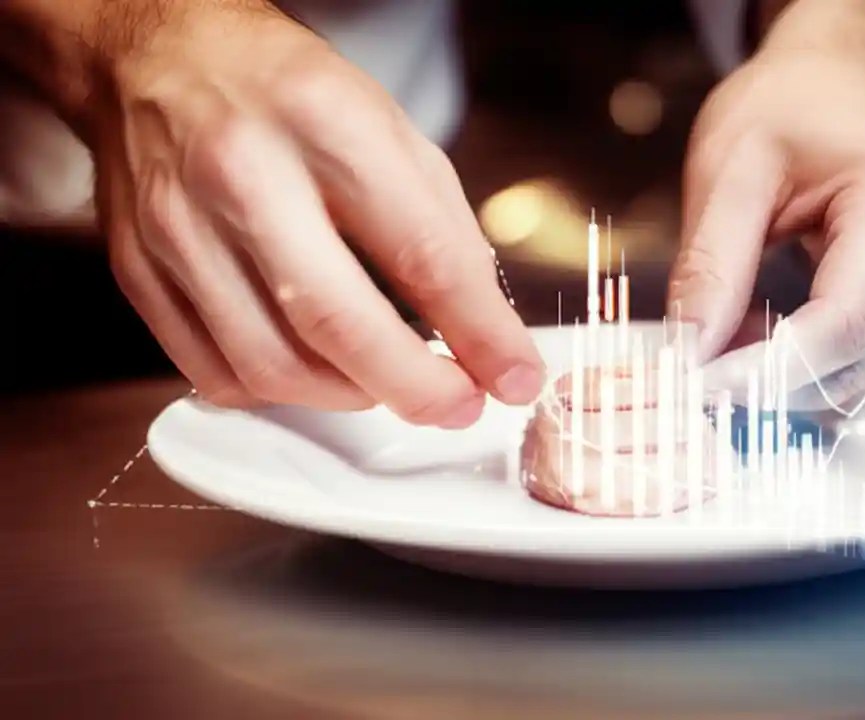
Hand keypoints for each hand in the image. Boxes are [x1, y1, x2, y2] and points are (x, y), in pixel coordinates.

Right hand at [86, 4, 543, 425]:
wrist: (156, 61)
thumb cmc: (285, 94)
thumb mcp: (389, 129)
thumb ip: (442, 227)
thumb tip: (483, 330)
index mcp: (323, 120)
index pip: (420, 250)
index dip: (480, 331)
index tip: (514, 375)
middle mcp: (241, 174)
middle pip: (335, 322)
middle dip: (415, 387)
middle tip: (458, 405)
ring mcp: (178, 228)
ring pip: (274, 365)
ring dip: (352, 395)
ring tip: (389, 380)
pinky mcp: (138, 273)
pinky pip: (218, 374)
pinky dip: (283, 393)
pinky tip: (316, 370)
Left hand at [668, 47, 864, 408]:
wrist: (840, 89)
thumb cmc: (786, 115)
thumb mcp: (728, 169)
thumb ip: (711, 263)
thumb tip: (690, 355)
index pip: (843, 324)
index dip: (767, 369)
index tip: (695, 382)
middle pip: (854, 364)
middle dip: (767, 379)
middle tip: (692, 358)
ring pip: (858, 380)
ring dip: (783, 376)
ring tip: (729, 320)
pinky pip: (864, 371)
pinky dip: (804, 368)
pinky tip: (766, 326)